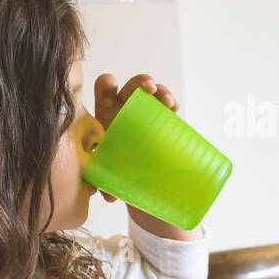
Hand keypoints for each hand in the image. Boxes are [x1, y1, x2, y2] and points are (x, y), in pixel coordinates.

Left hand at [93, 72, 178, 202]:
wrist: (135, 176)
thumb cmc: (115, 169)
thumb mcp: (106, 172)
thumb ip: (104, 181)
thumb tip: (110, 196)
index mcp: (106, 113)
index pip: (104, 89)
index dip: (107, 84)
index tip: (113, 86)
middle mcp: (125, 107)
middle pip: (131, 86)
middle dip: (140, 82)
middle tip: (149, 88)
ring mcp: (144, 110)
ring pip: (152, 92)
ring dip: (160, 90)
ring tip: (167, 101)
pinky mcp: (161, 118)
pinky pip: (167, 104)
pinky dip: (171, 102)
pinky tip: (174, 106)